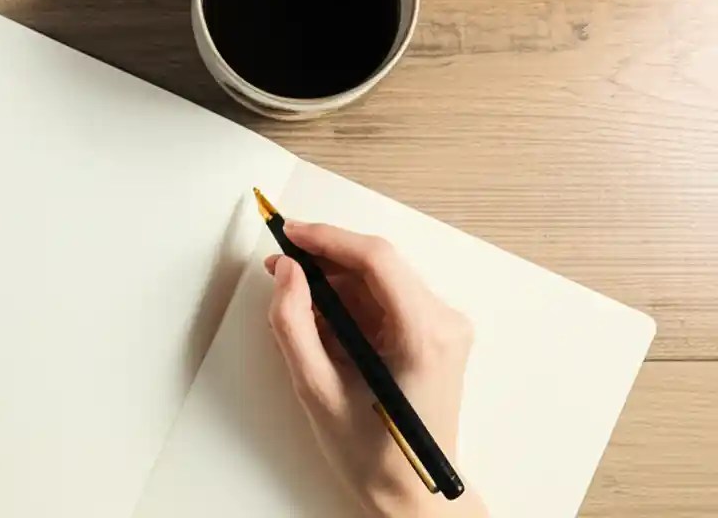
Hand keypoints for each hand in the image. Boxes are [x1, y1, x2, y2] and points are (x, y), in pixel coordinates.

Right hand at [264, 223, 487, 517]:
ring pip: (379, 279)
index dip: (328, 238)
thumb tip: (288, 272)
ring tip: (294, 299)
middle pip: (378, 264)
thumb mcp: (316, 389)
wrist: (411, 491)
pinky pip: (385, 298)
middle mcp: (444, 323)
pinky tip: (322, 318)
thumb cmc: (372, 453)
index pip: (376, 258)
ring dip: (335, 281)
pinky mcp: (434, 334)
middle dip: (325, 259)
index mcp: (424, 335)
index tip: (290, 233)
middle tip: (281, 265)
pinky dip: (350, 300)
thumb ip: (293, 324)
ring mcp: (443, 328)